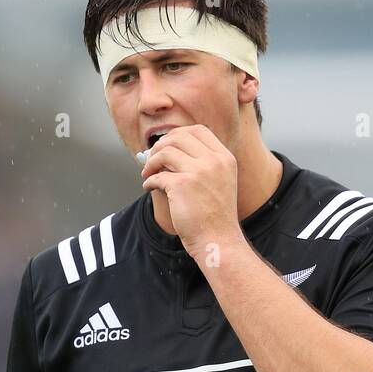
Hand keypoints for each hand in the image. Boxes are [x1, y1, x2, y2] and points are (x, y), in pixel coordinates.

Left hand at [140, 125, 240, 260]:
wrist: (218, 241)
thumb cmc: (215, 217)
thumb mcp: (220, 182)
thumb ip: (204, 163)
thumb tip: (169, 148)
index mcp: (224, 158)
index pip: (199, 130)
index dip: (179, 134)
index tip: (168, 145)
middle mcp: (214, 161)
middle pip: (179, 137)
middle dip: (161, 145)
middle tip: (152, 158)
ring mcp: (199, 172)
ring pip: (166, 152)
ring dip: (152, 162)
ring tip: (148, 173)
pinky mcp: (182, 185)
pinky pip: (158, 175)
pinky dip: (149, 180)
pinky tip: (148, 186)